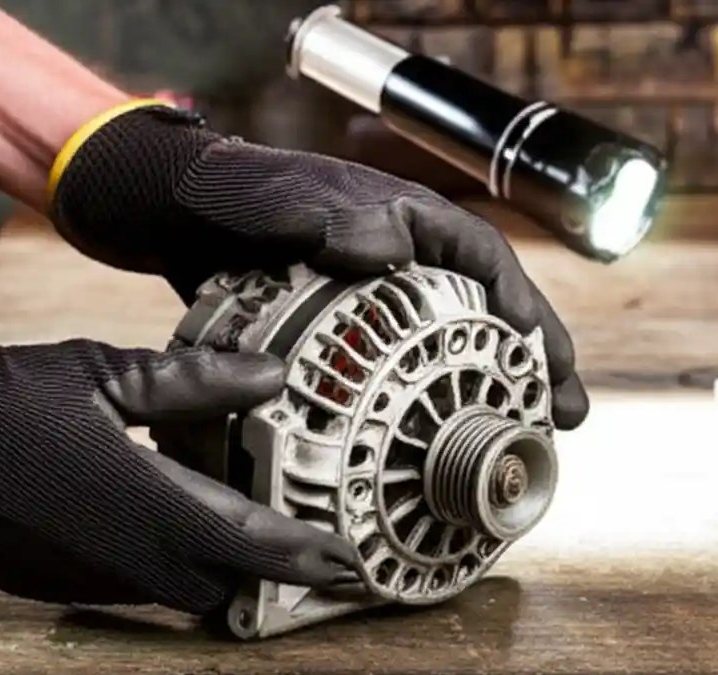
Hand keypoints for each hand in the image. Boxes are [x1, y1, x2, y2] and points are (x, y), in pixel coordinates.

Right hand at [0, 311, 357, 614]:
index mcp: (148, 501)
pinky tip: (168, 531)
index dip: (307, 558)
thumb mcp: (111, 373)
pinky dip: (167, 571)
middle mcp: (125, 555)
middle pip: (224, 586)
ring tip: (246, 539)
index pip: (252, 544)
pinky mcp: (55, 582)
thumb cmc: (9, 394)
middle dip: (269, 575)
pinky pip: (132, 591)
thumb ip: (198, 382)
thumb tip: (271, 376)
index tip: (350, 565)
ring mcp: (87, 577)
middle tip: (307, 551)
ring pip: (178, 596)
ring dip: (218, 574)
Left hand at [47, 103, 588, 428]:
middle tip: (562, 417)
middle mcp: (393, 254)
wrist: (155, 209)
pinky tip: (425, 441)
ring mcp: (366, 293)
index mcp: (396, 216)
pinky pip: (391, 363)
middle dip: (528, 360)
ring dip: (483, 385)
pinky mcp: (333, 324)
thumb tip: (390, 247)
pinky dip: (416, 398)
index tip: (555, 366)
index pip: (483, 262)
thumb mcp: (269, 196)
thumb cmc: (216, 192)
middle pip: (479, 308)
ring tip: (518, 436)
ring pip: (442, 340)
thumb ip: (324, 214)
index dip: (527, 313)